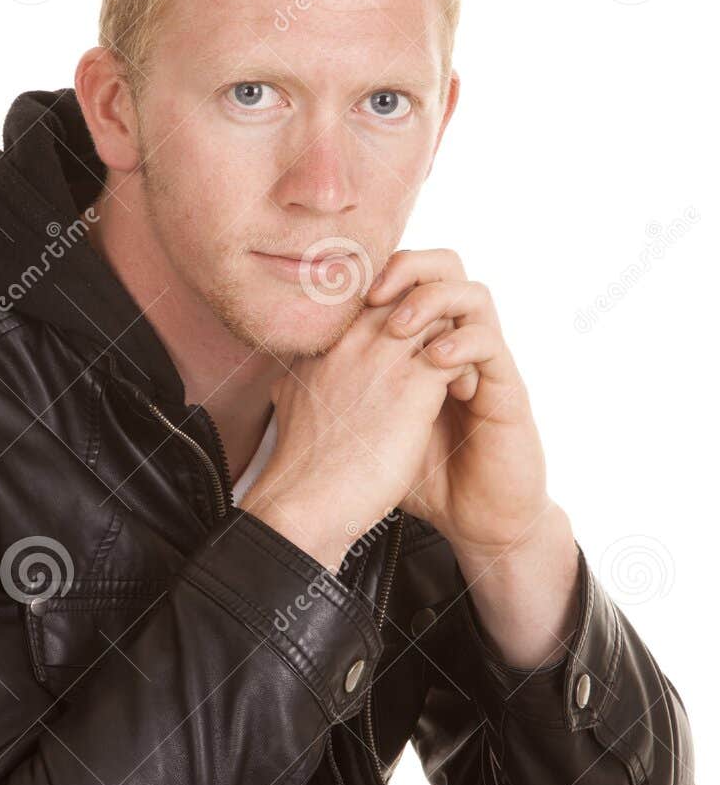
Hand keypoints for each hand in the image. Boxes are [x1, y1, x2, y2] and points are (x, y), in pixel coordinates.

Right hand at [239, 276, 470, 570]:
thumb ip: (301, 378)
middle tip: (439, 352)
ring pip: (435, 315)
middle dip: (429, 317)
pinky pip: (456, 350)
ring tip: (453, 374)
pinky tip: (461, 395)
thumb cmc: (303, 465)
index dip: (394, 312)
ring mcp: (383, 359)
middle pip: (404, 293)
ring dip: (451, 340)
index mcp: (324, 342)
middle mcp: (352, 340)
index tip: (405, 342)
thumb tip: (294, 378)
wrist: (306, 502)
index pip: (368, 296)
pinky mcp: (414, 386)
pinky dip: (464, 368)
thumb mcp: (291, 403)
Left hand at [364, 247, 550, 557]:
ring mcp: (483, 363)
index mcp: (421, 346)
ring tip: (402, 329)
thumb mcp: (367, 431)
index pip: (404, 281)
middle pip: (442, 267)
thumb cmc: (421, 475)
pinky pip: (491, 342)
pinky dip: (463, 342)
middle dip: (408, 268)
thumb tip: (277, 384)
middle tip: (374, 295)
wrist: (471, 516)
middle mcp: (455, 344)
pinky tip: (436, 361)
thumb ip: (337, 397)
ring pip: (472, 293)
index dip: (373, 274)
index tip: (337, 291)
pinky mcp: (507, 388)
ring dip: (433, 300)